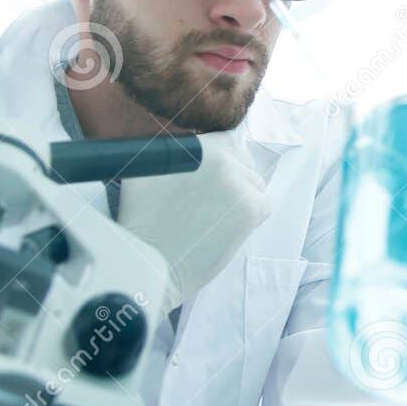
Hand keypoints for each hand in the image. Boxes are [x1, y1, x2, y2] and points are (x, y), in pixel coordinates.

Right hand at [117, 131, 272, 309]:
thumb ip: (172, 151)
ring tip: (215, 218)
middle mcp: (220, 159)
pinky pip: (264, 205)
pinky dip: (251, 217)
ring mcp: (237, 184)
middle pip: (244, 161)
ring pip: (255, 183)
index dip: (222, 161)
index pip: (227, 142)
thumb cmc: (142, 221)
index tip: (213, 179)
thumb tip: (188, 143)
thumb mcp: (146, 170)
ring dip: (241, 198)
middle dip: (234, 178)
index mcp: (197, 147)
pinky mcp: (250, 210)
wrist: (150, 263)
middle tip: (215, 202)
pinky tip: (226, 229)